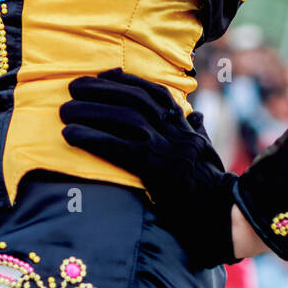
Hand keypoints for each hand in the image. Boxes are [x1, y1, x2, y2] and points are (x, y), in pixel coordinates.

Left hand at [60, 67, 238, 270]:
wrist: (223, 213)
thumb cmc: (214, 185)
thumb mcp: (207, 151)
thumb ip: (197, 132)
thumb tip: (196, 117)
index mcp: (183, 124)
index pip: (152, 91)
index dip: (125, 80)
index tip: (103, 74)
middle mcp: (174, 129)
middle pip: (132, 99)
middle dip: (100, 89)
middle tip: (73, 87)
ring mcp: (165, 147)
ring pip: (122, 118)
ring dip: (90, 111)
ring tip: (65, 110)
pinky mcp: (154, 168)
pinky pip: (117, 147)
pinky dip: (92, 138)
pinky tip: (70, 135)